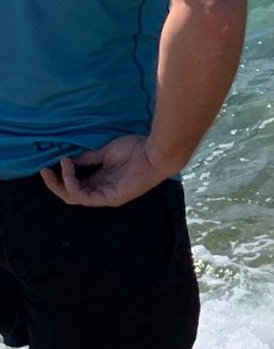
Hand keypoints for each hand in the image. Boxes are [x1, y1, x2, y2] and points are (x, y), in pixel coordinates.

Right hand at [41, 135, 170, 208]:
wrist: (154, 152)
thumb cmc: (136, 149)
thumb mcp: (106, 152)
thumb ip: (89, 159)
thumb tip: (70, 159)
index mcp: (102, 180)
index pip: (76, 185)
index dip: (61, 176)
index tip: (53, 162)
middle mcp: (102, 190)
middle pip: (71, 194)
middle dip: (55, 184)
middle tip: (44, 171)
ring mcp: (107, 196)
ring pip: (74, 197)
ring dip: (61, 183)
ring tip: (56, 167)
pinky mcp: (110, 198)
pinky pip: (84, 197)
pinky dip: (72, 183)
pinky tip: (68, 168)